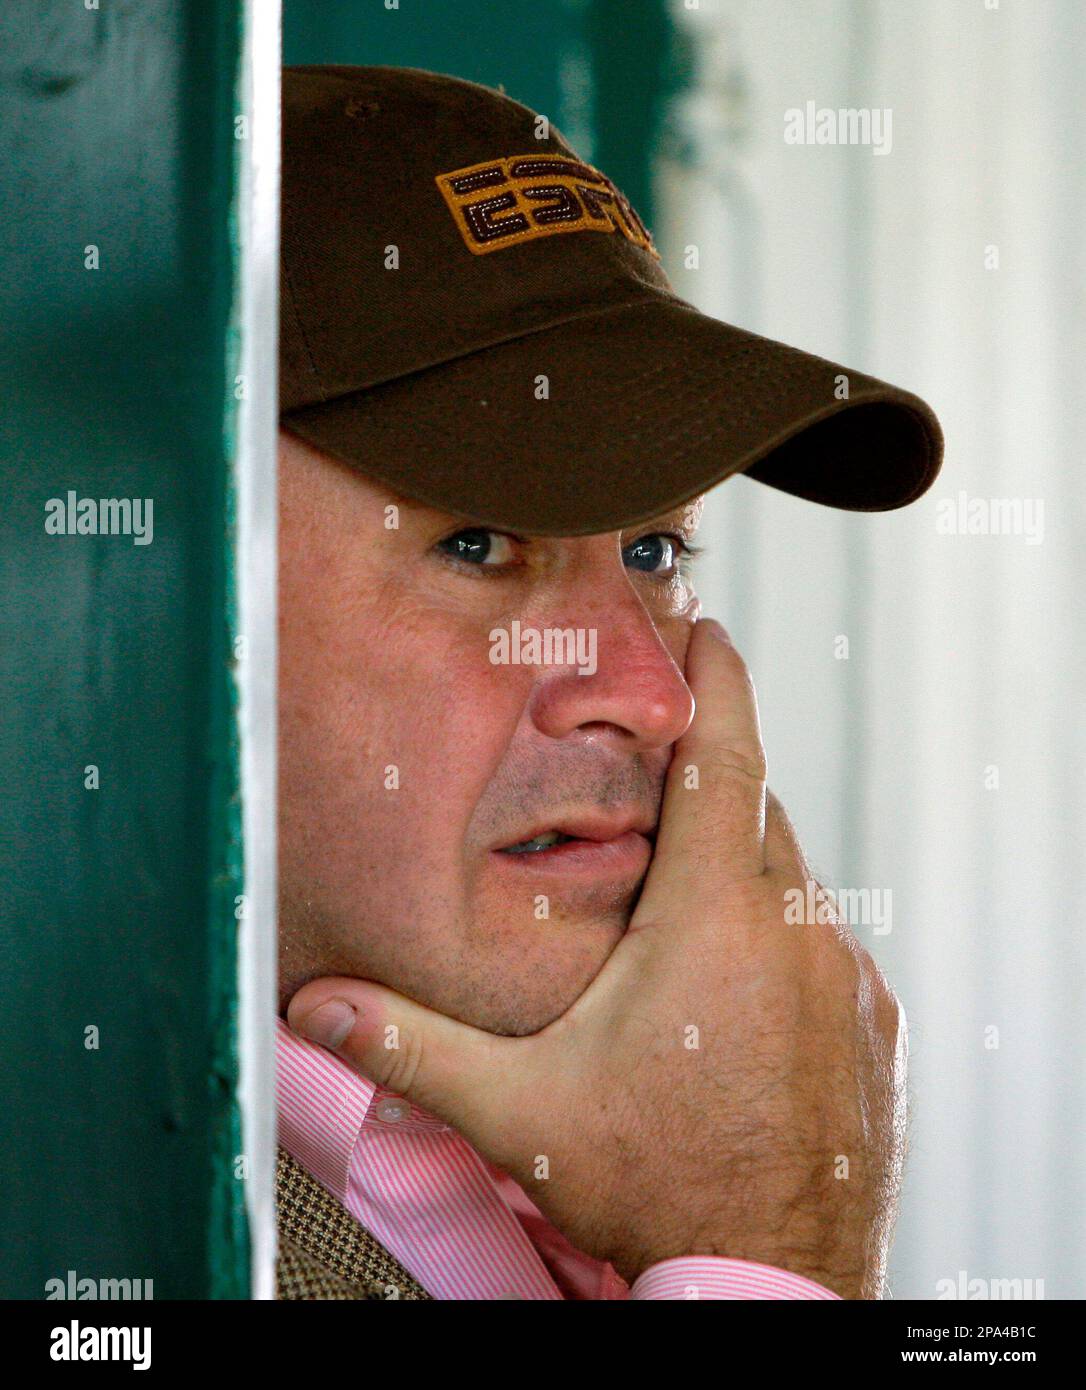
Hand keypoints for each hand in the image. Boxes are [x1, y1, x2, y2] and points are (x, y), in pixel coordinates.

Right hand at [288, 618, 907, 1297]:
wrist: (773, 1279)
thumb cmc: (660, 1191)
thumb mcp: (520, 1112)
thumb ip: (412, 1047)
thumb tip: (316, 1008)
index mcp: (712, 922)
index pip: (725, 762)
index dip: (718, 685)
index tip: (713, 634)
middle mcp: (794, 932)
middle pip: (755, 816)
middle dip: (710, 786)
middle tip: (661, 784)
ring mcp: (843, 978)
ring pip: (792, 880)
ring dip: (742, 869)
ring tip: (682, 902)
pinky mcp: (871, 1025)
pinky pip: (824, 942)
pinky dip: (782, 935)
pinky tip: (736, 989)